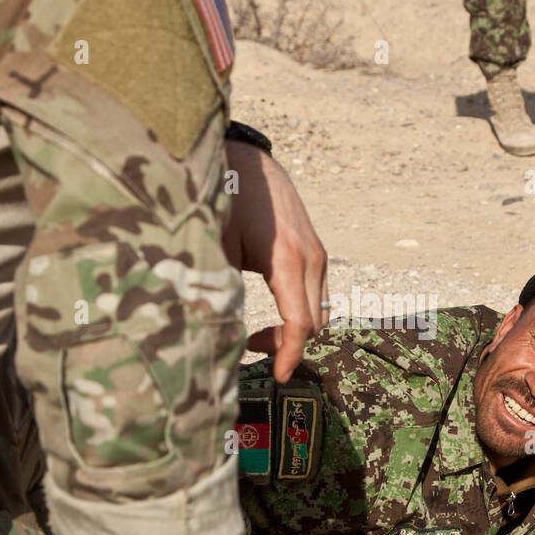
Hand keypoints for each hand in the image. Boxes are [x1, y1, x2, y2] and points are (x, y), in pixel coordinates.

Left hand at [222, 139, 327, 381]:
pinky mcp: (314, 249)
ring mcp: (317, 253)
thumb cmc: (223, 198)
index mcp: (287, 259)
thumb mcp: (214, 245)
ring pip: (320, 310)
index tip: (277, 376)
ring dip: (295, 330)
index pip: (299, 324)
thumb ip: (219, 289)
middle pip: (314, 323)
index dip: (289, 355)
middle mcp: (311, 258)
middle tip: (248, 347)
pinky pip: (316, 294)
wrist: (245, 157)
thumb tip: (214, 333)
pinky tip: (269, 312)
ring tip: (256, 333)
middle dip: (288, 345)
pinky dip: (299, 312)